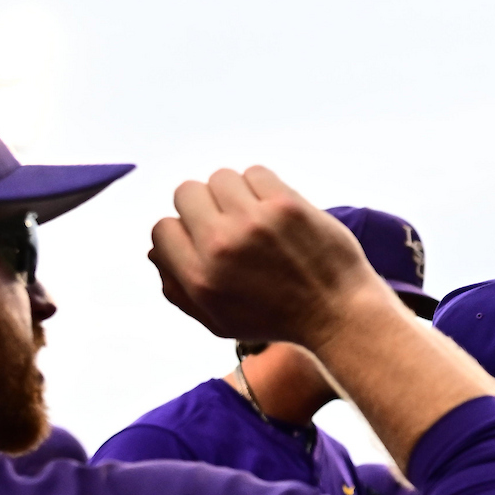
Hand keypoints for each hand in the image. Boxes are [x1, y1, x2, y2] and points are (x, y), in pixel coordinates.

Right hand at [148, 166, 391, 349]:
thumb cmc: (277, 319)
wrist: (338, 313)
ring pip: (220, 177)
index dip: (181, 232)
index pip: (162, 228)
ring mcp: (255, 222)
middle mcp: (221, 246)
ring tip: (253, 214)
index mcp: (200, 278)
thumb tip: (155, 251)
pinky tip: (273, 207)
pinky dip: (262, 186)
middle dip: (203, 205)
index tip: (203, 239)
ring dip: (233, 192)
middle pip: (186, 192)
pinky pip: (256, 172)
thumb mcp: (218, 322)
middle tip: (228, 221)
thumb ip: (179, 289)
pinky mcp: (286, 205)